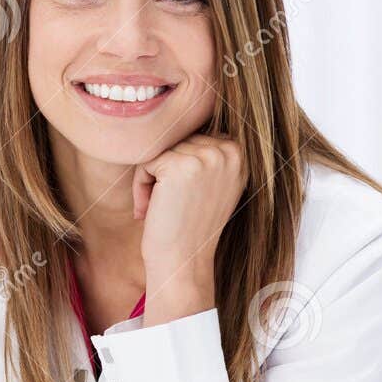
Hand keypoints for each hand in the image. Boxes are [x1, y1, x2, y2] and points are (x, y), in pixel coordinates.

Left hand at [132, 134, 245, 324]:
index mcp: (241, 152)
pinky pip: (145, 162)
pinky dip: (140, 186)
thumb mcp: (215, 184)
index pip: (196, 137)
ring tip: (162, 208)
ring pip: (160, 150)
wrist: (184, 262)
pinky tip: (151, 210)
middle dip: (165, 172)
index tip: (185, 198)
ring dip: (152, 179)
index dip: (182, 168)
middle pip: (177, 140)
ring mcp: (205, 156)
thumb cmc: (192, 227)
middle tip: (170, 206)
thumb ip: (210, 153)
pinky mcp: (178, 165)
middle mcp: (229, 150)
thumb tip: (189, 119)